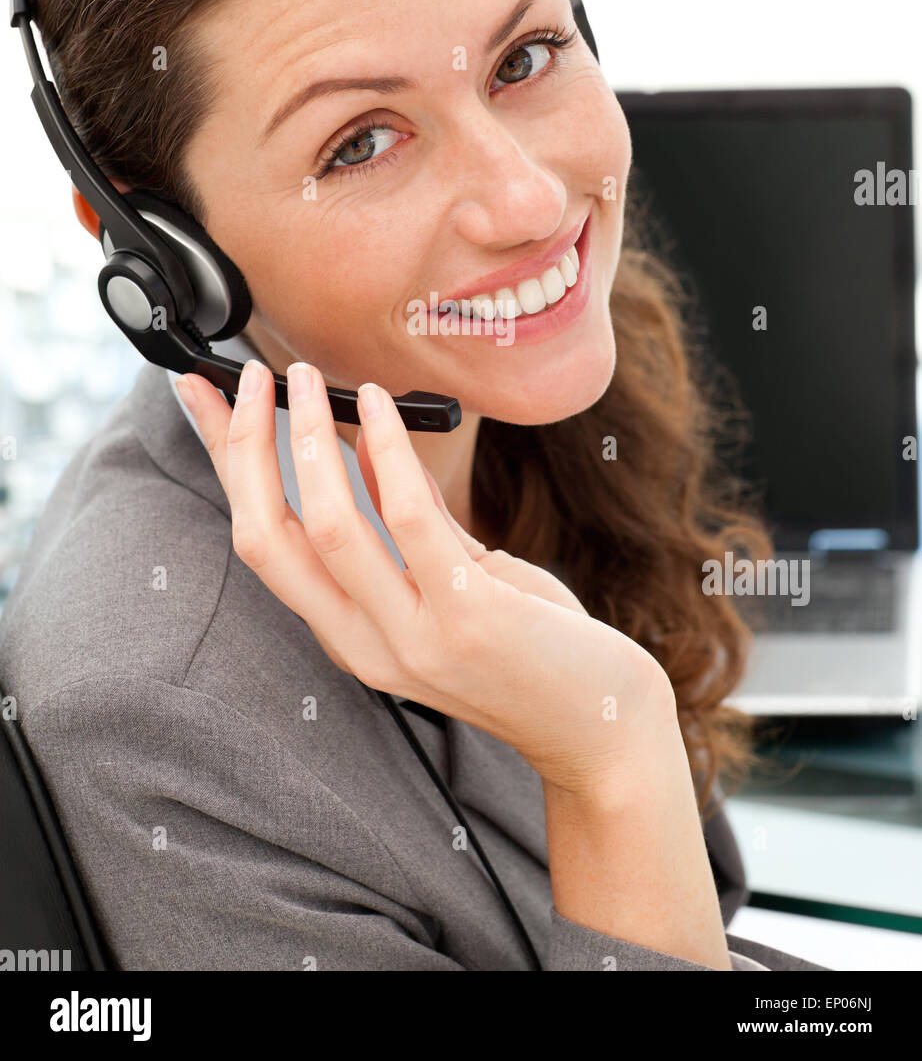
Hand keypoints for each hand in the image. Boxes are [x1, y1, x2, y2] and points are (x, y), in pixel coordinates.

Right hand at [178, 359, 678, 798]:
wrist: (603, 732)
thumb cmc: (534, 648)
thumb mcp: (456, 582)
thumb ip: (408, 528)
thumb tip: (367, 443)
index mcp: (350, 635)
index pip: (263, 543)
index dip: (225, 465)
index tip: (203, 399)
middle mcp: (365, 645)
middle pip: (266, 539)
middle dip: (243, 449)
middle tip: (250, 377)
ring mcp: (413, 638)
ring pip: (324, 527)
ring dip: (303, 440)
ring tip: (303, 377)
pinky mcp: (469, 618)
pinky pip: (411, 519)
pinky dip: (387, 452)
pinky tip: (380, 404)